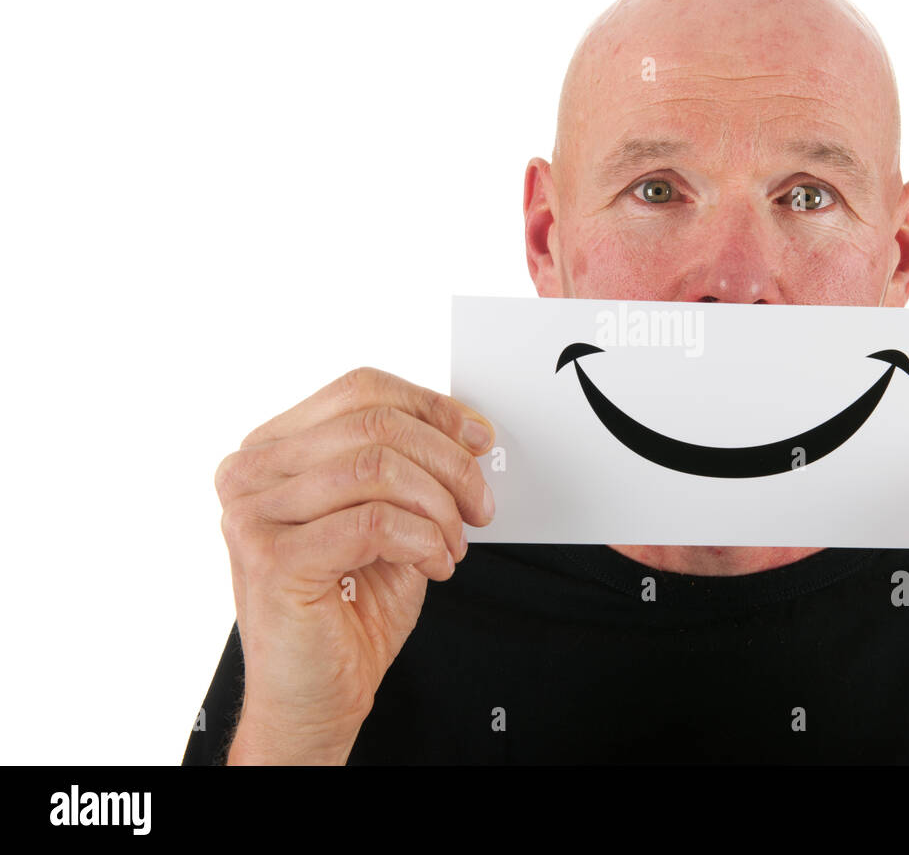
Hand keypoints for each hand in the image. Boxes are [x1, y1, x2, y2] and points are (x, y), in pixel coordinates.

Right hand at [214, 367, 495, 762]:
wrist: (316, 696)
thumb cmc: (350, 609)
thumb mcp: (390, 517)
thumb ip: (410, 465)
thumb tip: (468, 429)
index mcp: (274, 450)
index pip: (360, 390)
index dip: (432, 408)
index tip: (479, 439)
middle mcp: (252, 474)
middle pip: (374, 423)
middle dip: (448, 462)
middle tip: (479, 505)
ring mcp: (253, 514)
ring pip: (378, 467)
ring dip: (438, 507)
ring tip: (450, 544)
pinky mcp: (272, 559)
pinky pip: (376, 521)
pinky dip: (423, 542)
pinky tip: (433, 566)